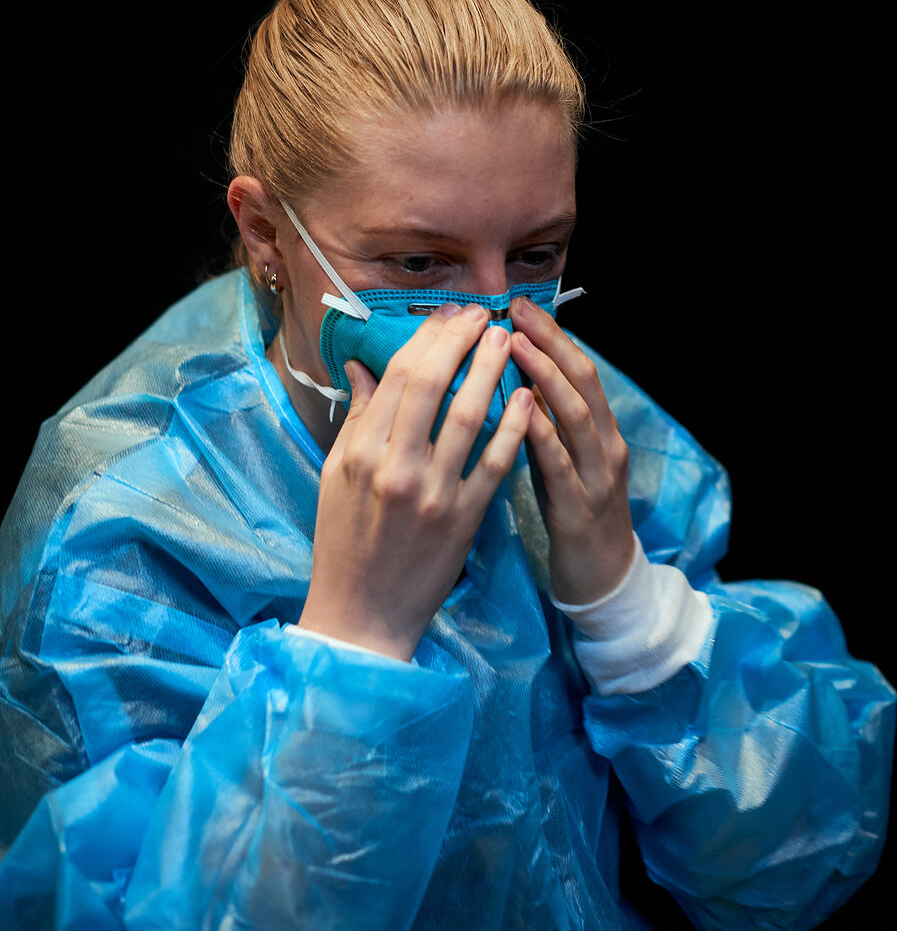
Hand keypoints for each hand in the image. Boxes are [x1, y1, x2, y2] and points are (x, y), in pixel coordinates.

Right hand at [299, 303, 534, 659]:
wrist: (362, 616)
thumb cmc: (344, 543)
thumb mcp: (336, 478)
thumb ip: (357, 421)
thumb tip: (366, 367)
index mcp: (361, 454)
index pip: (396, 379)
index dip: (425, 340)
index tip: (446, 316)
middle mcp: (395, 468)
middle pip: (431, 387)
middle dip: (459, 342)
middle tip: (482, 314)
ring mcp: (433, 494)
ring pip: (466, 417)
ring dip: (489, 371)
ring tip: (507, 340)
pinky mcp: (464, 519)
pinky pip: (495, 464)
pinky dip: (512, 427)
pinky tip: (527, 397)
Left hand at [510, 297, 634, 604]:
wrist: (603, 580)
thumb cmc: (573, 513)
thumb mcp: (563, 458)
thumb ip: (545, 419)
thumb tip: (510, 375)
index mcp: (598, 429)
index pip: (578, 368)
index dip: (550, 334)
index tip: (518, 304)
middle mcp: (604, 443)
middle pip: (582, 379)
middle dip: (549, 340)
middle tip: (515, 309)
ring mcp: (596, 474)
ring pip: (576, 414)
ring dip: (544, 376)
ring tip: (514, 345)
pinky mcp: (581, 508)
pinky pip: (560, 463)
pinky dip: (541, 432)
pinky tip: (519, 411)